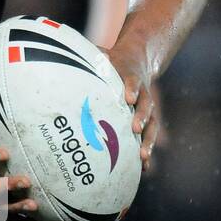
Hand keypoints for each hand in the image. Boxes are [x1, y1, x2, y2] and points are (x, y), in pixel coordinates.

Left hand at [99, 45, 163, 173]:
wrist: (137, 61)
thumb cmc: (112, 62)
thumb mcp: (103, 55)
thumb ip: (91, 57)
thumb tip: (69, 51)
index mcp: (131, 78)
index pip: (133, 82)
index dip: (132, 89)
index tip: (128, 96)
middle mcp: (142, 95)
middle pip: (146, 106)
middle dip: (141, 118)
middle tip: (135, 128)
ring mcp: (146, 109)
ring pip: (151, 126)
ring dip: (148, 141)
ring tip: (143, 158)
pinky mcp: (146, 122)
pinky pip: (148, 138)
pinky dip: (146, 152)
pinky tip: (143, 169)